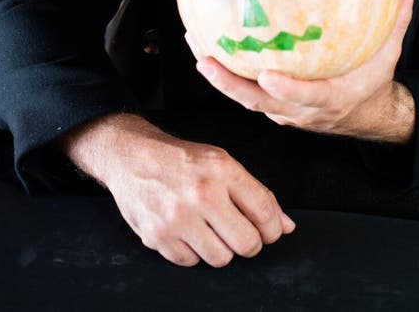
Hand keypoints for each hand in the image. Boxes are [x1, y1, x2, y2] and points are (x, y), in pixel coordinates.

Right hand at [59, 114, 294, 267]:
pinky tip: (189, 232)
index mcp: (222, 170)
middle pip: (247, 243)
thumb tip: (286, 226)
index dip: (274, 228)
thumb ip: (256, 193)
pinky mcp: (157, 237)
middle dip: (251, 243)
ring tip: (212, 229)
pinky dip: (194, 252)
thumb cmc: (182, 160)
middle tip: (242, 234)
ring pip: (221, 258)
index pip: (264, 211)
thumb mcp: (222, 162)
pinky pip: (191, 262)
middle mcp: (201, 194)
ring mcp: (177, 218)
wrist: (131, 156)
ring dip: (222, 249)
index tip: (271, 231)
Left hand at [186, 0, 418, 142]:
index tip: (268, 74)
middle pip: (258, 102)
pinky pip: (243, 89)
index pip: (305, 97)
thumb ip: (398, 16)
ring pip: (244, 96)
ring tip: (195, 43)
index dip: (286, 90)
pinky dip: (223, 70)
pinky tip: (206, 41)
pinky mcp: (271, 104)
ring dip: (217, 74)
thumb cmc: (371, 78)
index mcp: (330, 98)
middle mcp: (300, 110)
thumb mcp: (389, 49)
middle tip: (206, 59)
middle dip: (229, 84)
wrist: (362, 113)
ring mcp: (282, 110)